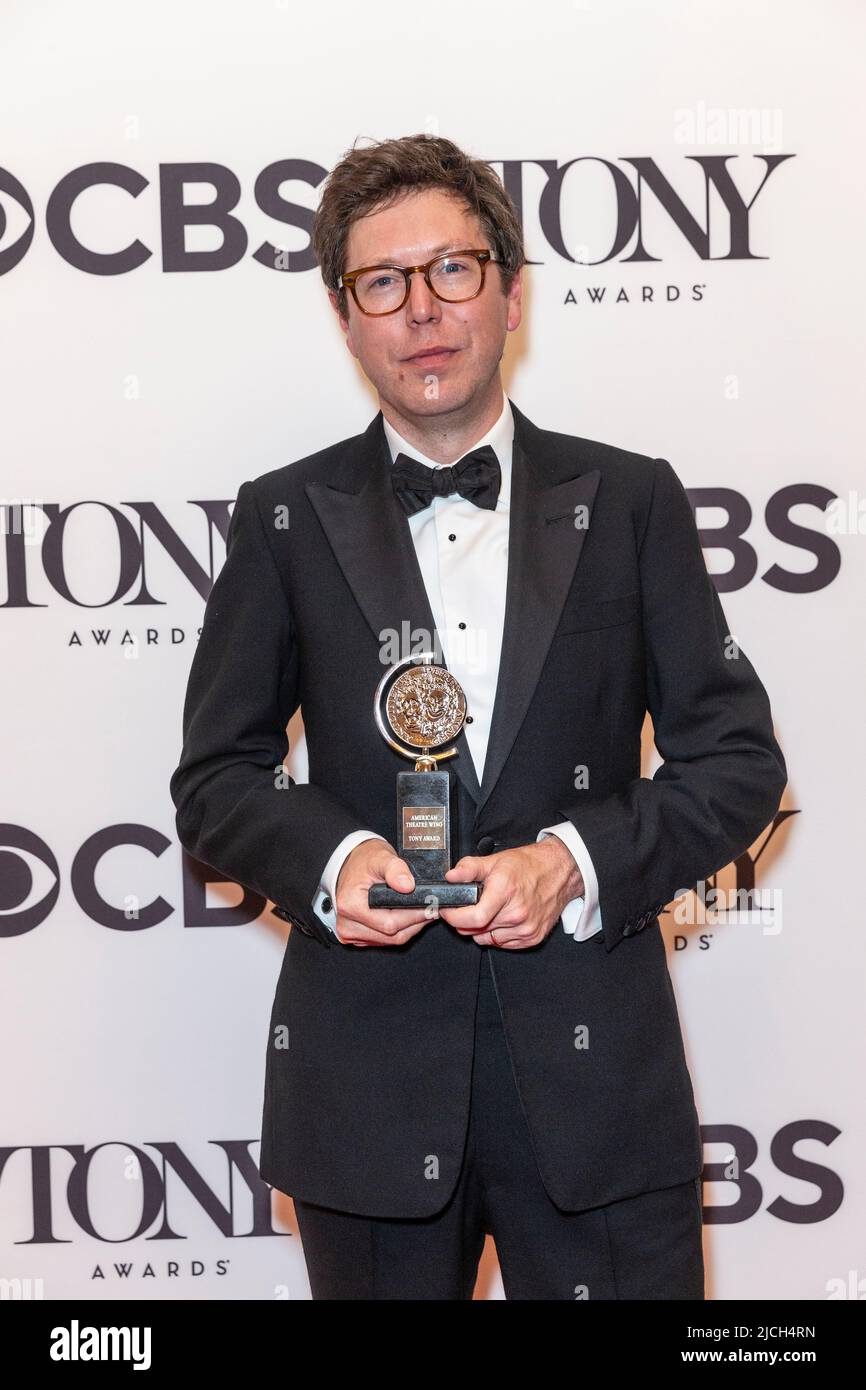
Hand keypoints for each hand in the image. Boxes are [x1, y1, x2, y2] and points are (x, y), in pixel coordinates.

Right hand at [333, 838, 431, 947]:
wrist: (351, 865)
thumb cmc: (364, 861)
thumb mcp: (381, 857)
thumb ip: (395, 869)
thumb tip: (408, 886)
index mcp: (350, 905)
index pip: (390, 923)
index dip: (414, 915)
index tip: (431, 905)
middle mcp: (347, 924)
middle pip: (393, 935)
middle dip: (415, 921)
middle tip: (431, 906)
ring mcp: (351, 933)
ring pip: (392, 940)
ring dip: (409, 927)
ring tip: (420, 909)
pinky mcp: (357, 937)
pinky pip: (385, 940)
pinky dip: (399, 930)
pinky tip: (406, 915)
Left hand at [438, 836, 584, 948]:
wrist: (559, 872)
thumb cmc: (529, 866)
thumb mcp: (496, 860)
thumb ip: (469, 868)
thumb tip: (451, 877)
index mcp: (505, 892)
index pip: (473, 918)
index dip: (454, 917)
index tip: (448, 911)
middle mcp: (517, 914)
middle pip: (476, 930)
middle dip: (464, 921)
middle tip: (468, 906)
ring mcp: (526, 928)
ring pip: (487, 939)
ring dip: (481, 929)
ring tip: (489, 910)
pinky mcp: (532, 938)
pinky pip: (502, 944)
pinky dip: (497, 934)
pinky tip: (502, 918)